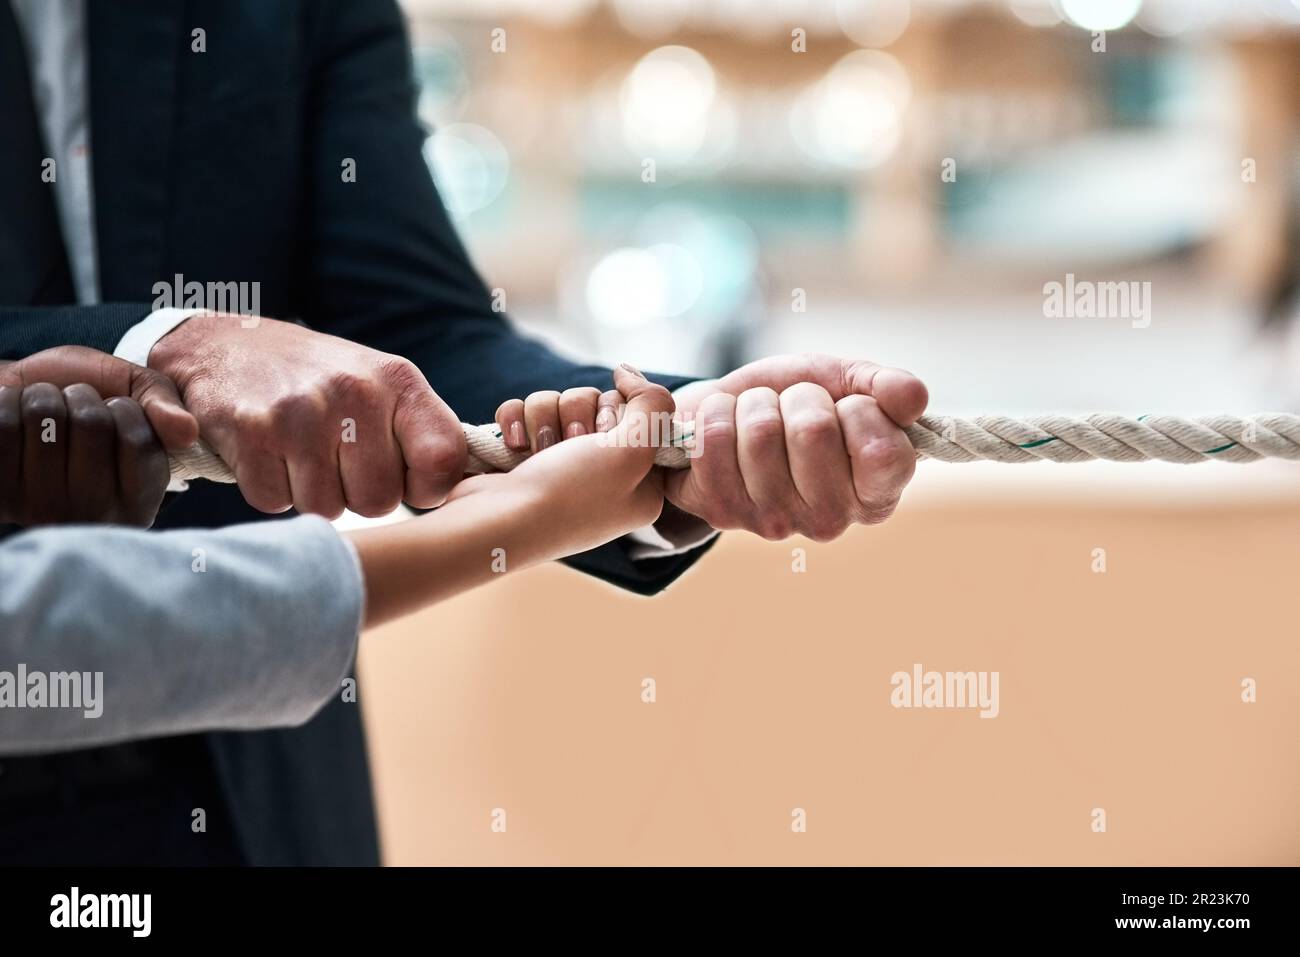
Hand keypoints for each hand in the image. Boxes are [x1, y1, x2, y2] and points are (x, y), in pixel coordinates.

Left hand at [0, 347, 196, 526]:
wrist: (20, 398)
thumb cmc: (82, 397)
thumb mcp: (132, 389)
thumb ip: (162, 403)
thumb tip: (188, 432)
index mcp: (139, 499)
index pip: (139, 441)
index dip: (123, 407)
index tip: (114, 412)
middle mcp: (94, 515)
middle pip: (92, 424)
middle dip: (80, 396)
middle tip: (74, 411)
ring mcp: (42, 508)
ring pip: (45, 415)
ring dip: (41, 396)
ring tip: (43, 417)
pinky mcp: (1, 495)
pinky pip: (4, 423)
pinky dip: (7, 401)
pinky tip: (14, 427)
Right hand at [149, 313, 465, 517]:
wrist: (226, 344)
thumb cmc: (319, 378)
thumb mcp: (382, 386)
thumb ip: (423, 432)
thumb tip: (461, 488)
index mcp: (398, 382)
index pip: (445, 460)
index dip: (427, 487)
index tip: (405, 479)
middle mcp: (354, 392)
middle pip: (380, 500)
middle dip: (357, 494)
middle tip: (335, 460)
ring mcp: (301, 412)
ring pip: (327, 508)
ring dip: (311, 492)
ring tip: (299, 452)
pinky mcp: (252, 430)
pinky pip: (275, 502)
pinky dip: (269, 489)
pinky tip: (267, 453)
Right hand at [448, 365, 671, 557]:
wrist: (495, 523)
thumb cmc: (569, 495)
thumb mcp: (632, 452)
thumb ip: (652, 404)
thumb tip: (628, 373)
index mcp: (640, 484)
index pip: (643, 419)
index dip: (622, 415)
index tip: (607, 432)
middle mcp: (604, 476)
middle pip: (598, 403)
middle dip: (578, 416)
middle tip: (572, 445)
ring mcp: (561, 467)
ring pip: (560, 403)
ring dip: (544, 419)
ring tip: (538, 452)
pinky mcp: (524, 457)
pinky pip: (526, 411)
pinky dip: (517, 421)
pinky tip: (513, 445)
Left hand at [665, 353, 928, 541]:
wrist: (734, 412)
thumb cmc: (798, 403)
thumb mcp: (848, 383)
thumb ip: (887, 388)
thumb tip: (913, 398)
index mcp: (878, 492)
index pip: (882, 453)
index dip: (861, 411)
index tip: (848, 407)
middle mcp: (831, 519)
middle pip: (814, 431)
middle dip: (800, 397)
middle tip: (795, 408)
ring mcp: (775, 521)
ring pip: (761, 431)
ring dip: (756, 403)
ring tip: (760, 415)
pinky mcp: (725, 511)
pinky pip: (716, 440)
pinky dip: (718, 412)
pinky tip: (728, 428)